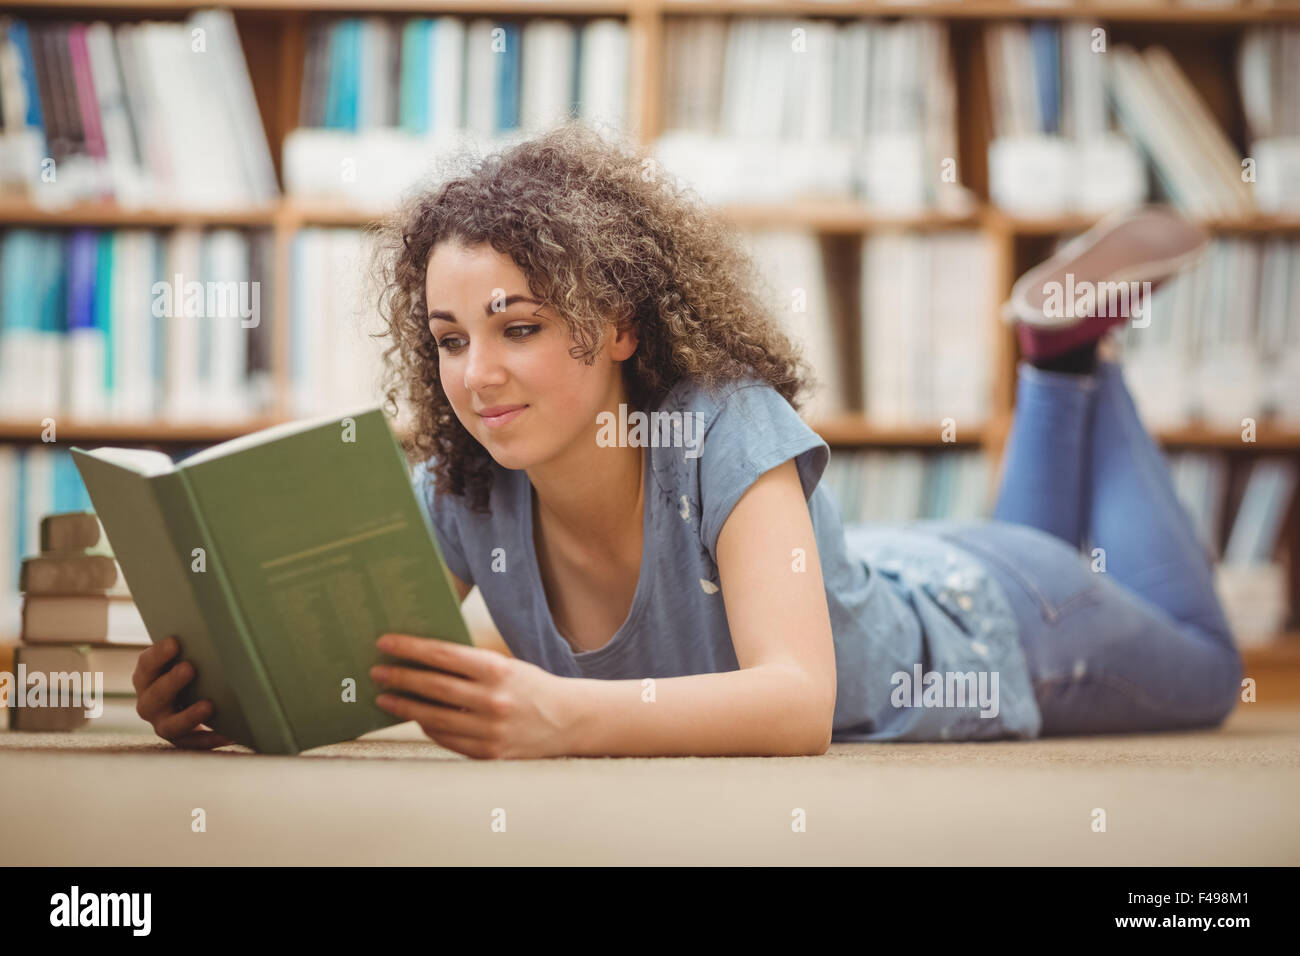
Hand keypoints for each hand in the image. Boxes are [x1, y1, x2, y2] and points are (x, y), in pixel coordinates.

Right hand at [132, 635, 233, 749]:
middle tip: (189, 668)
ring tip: (209, 706)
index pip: (146, 665)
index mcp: (147, 677)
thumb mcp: (189, 655)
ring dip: (188, 716)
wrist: (194, 696)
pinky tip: (228, 735)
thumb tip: (222, 619)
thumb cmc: (192, 667)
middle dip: (171, 682)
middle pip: (154, 696)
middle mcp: (149, 702)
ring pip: (169, 725)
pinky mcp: (180, 740)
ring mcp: (163, 723)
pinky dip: (208, 740)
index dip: (158, 655)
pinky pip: (192, 744)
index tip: (175, 642)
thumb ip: (195, 645)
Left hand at [371, 633, 573, 758]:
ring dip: (405, 706)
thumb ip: (470, 664)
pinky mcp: (488, 753)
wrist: (569, 721)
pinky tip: (416, 717)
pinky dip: (428, 726)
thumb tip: (422, 658)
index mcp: (498, 670)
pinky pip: (447, 739)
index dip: (410, 648)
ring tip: (385, 698)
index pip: (443, 655)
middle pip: (433, 687)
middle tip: (376, 671)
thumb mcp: (506, 665)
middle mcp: (493, 701)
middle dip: (399, 678)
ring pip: (434, 718)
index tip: (385, 643)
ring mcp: (490, 730)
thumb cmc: (531, 686)